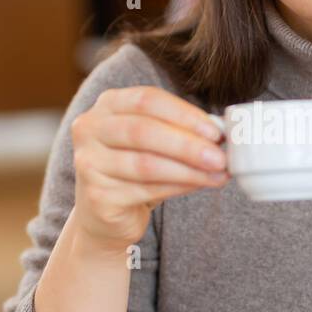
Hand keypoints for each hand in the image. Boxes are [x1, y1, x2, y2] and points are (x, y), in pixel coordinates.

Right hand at [70, 85, 229, 252]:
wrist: (105, 212)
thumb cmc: (135, 168)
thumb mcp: (153, 141)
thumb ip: (179, 131)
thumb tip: (222, 135)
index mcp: (107, 104)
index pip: (147, 99)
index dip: (184, 114)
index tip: (215, 131)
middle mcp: (90, 129)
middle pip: (144, 131)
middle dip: (188, 144)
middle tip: (220, 156)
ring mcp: (88, 163)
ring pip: (146, 164)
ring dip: (189, 170)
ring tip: (217, 174)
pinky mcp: (97, 196)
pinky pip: (146, 190)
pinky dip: (178, 187)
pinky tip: (199, 185)